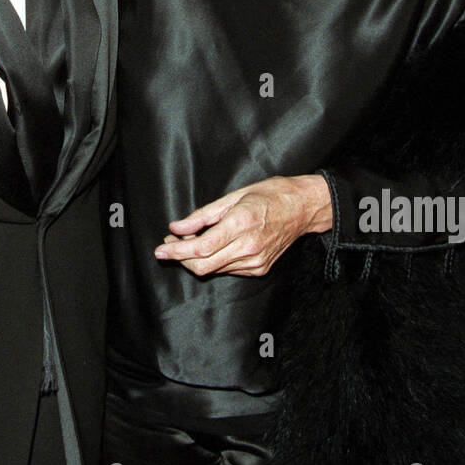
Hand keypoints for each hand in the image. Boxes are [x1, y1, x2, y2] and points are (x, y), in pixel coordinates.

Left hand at [154, 175, 331, 277]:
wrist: (303, 208)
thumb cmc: (270, 195)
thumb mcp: (233, 197)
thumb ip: (203, 216)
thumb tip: (177, 227)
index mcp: (241, 224)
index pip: (200, 248)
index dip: (176, 250)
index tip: (160, 248)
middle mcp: (248, 247)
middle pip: (203, 265)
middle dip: (181, 258)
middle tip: (170, 243)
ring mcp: (255, 261)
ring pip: (214, 269)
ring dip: (196, 259)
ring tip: (190, 241)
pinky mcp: (259, 269)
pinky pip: (228, 270)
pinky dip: (215, 260)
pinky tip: (213, 247)